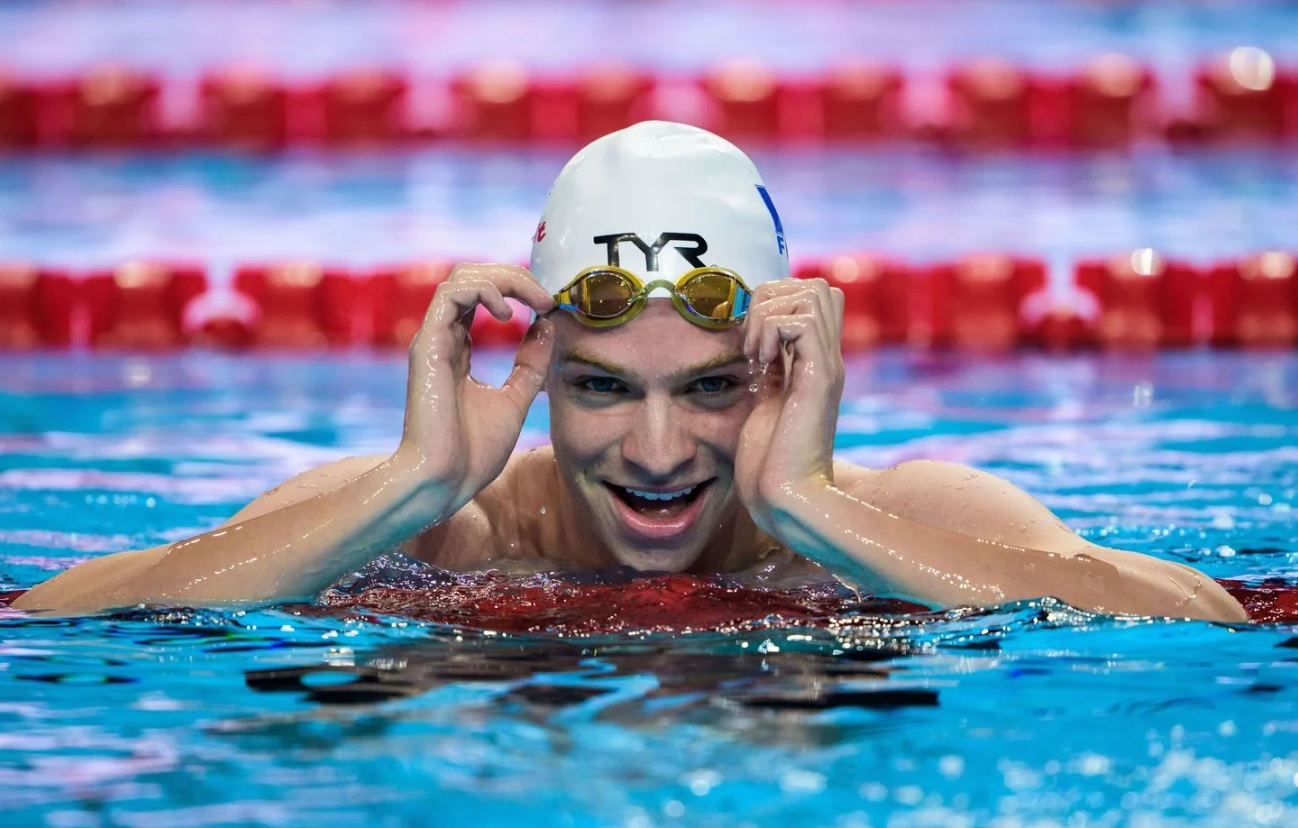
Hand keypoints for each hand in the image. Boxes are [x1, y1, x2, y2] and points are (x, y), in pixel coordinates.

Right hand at [396, 263, 554, 514]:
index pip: (482, 297)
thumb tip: (547, 326)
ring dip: (505, 278)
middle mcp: (443, 339)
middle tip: (547, 297)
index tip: (551, 306)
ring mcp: (433, 339)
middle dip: (514, 277)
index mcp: (458, 350)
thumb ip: (529, 365)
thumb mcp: (515, 400)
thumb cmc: (472, 452)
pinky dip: (484, 290)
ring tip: (536, 300)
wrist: (444, 481)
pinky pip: (451, 294)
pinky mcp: (428, 345)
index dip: (517, 290)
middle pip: (472, 278)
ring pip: (462, 277)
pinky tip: (507, 315)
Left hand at [735, 278, 844, 537]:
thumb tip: (754, 341)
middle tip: (753, 343)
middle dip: (772, 299)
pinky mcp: (819, 379)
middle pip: (817, 286)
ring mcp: (827, 367)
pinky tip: (761, 365)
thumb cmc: (770, 463)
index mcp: (815, 363)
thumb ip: (769, 370)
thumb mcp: (765, 402)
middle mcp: (827, 360)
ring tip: (756, 356)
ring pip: (811, 292)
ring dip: (769, 315)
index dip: (774, 303)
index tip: (750, 343)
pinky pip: (800, 320)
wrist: (786, 498)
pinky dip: (771, 331)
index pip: (812, 297)